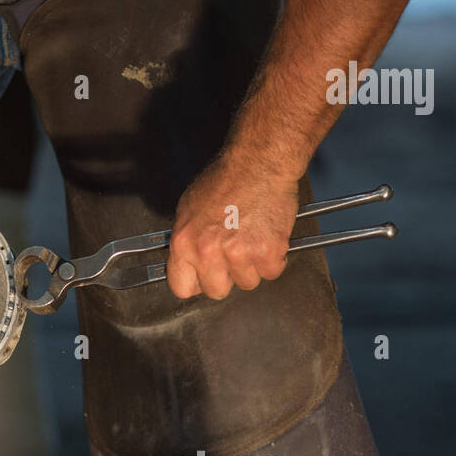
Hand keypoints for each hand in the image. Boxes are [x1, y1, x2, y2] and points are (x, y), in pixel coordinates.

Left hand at [166, 154, 299, 300]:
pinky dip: (273, 259)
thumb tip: (187, 262)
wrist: (258, 163)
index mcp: (184, 243)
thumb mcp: (188, 209)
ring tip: (251, 238)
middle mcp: (208, 252)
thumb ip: (187, 241)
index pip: (181, 287)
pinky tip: (267, 238)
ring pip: (247, 283)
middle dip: (226, 277)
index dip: (196, 283)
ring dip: (252, 266)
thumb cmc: (225, 179)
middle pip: (216, 291)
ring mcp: (238, 254)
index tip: (203, 278)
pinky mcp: (267, 252)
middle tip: (232, 255)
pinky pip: (271, 273)